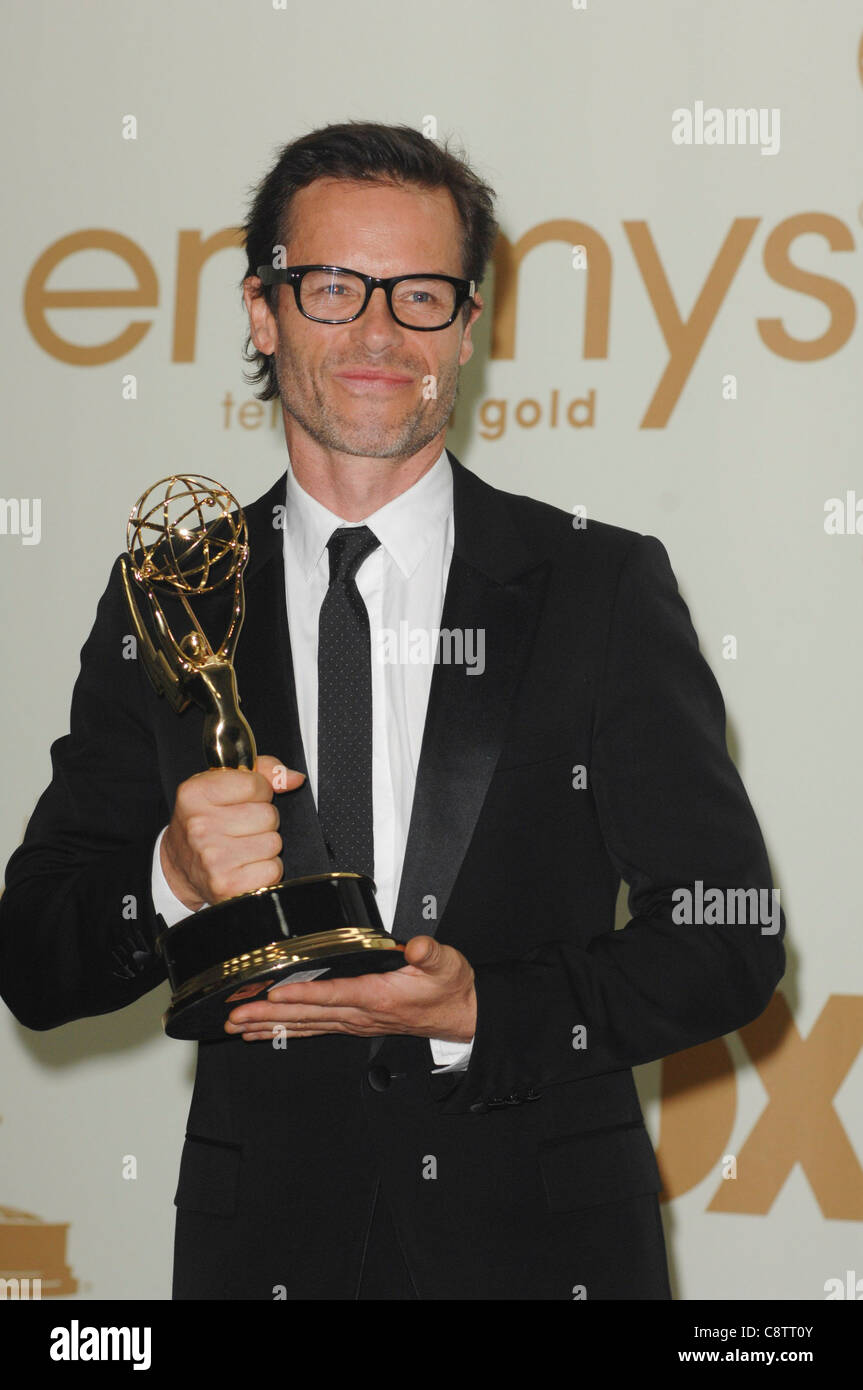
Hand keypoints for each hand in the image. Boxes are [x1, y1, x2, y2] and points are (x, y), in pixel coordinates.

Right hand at [161, 754, 302, 908]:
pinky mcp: (228, 886)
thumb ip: (261, 772)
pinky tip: (245, 866)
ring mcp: (213, 859)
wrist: (180, 867)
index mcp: (195, 794)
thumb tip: (294, 779)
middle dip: (263, 820)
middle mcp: (200, 827)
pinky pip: (273, 869)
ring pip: (274, 842)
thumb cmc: (205, 822)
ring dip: (265, 845)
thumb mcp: (220, 786)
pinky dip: (265, 869)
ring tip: (242, 846)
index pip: (255, 784)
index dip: (259, 791)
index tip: (245, 799)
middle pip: (268, 815)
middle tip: (241, 827)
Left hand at [225, 935, 476, 1043]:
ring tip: (239, 1026)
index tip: (272, 995)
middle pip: (307, 1015)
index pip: (332, 995)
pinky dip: (288, 1030)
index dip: (301, 995)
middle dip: (269, 1016)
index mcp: (378, 996)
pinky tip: (268, 1032)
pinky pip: (315, 1029)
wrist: (461, 1014)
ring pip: (306, 1026)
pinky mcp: (354, 1023)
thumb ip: (428, 953)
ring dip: (271, 1026)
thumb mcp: (446, 963)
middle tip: (236, 1016)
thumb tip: (415, 947)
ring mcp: (355, 1022)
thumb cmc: (449, 988)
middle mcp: (361, 1014)